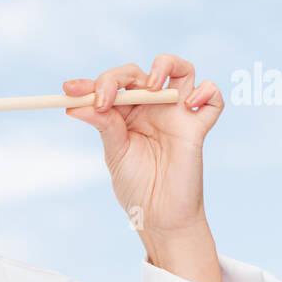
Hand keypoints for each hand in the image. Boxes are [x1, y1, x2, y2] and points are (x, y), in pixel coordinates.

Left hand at [62, 54, 221, 238]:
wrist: (160, 215)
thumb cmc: (136, 186)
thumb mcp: (115, 153)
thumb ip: (104, 125)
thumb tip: (74, 104)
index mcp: (127, 113)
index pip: (112, 85)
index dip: (91, 83)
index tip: (69, 89)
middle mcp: (152, 108)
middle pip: (141, 72)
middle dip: (117, 78)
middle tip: (105, 99)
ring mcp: (177, 113)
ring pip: (182, 70)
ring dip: (166, 65)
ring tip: (151, 86)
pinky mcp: (198, 126)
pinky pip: (213, 97)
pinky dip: (206, 91)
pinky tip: (189, 105)